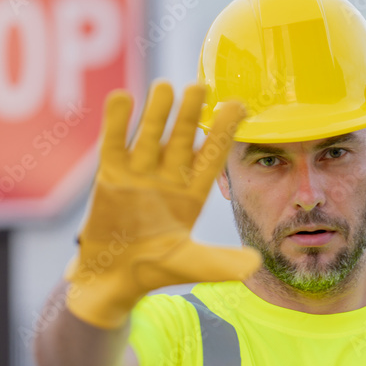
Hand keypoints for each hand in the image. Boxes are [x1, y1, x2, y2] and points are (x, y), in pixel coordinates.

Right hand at [64, 80, 261, 328]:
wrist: (112, 279)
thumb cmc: (153, 271)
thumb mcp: (189, 264)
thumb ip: (220, 262)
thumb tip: (255, 264)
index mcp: (192, 193)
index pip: (211, 158)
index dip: (223, 133)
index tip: (238, 106)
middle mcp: (168, 177)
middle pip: (181, 139)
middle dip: (190, 115)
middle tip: (200, 86)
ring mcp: (139, 173)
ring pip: (150, 136)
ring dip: (158, 113)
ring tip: (165, 86)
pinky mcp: (110, 175)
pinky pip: (114, 143)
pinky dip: (117, 122)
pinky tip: (123, 97)